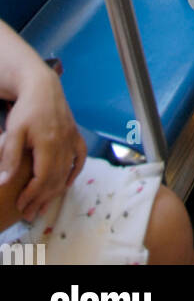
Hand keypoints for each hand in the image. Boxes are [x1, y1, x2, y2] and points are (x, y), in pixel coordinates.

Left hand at [0, 62, 86, 222]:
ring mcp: (71, 139)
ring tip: (43, 206)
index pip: (43, 177)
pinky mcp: (75, 134)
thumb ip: (10, 156)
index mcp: (48, 143)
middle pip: (55, 178)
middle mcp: (63, 143)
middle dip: (42, 199)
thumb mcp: (13, 131)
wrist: (43, 86)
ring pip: (66, 171)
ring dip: (56, 191)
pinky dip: (75, 172)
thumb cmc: (26, 108)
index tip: (21, 205)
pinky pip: (79, 158)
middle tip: (30, 214)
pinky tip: (67, 183)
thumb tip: (4, 181)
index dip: (32, 194)